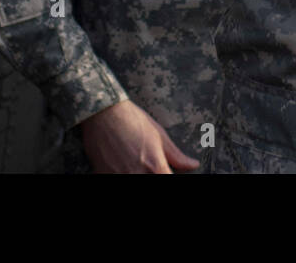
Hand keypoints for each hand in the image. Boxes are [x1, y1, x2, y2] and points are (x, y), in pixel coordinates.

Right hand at [79, 100, 200, 173]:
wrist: (101, 113)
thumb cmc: (132, 119)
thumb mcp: (158, 134)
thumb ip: (176, 155)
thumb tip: (193, 164)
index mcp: (156, 167)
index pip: (169, 181)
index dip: (169, 176)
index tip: (167, 172)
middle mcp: (139, 175)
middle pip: (152, 182)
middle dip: (154, 174)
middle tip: (148, 166)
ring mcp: (120, 177)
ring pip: (133, 181)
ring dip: (136, 174)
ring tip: (134, 164)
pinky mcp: (103, 175)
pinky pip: (115, 180)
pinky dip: (120, 173)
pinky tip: (121, 166)